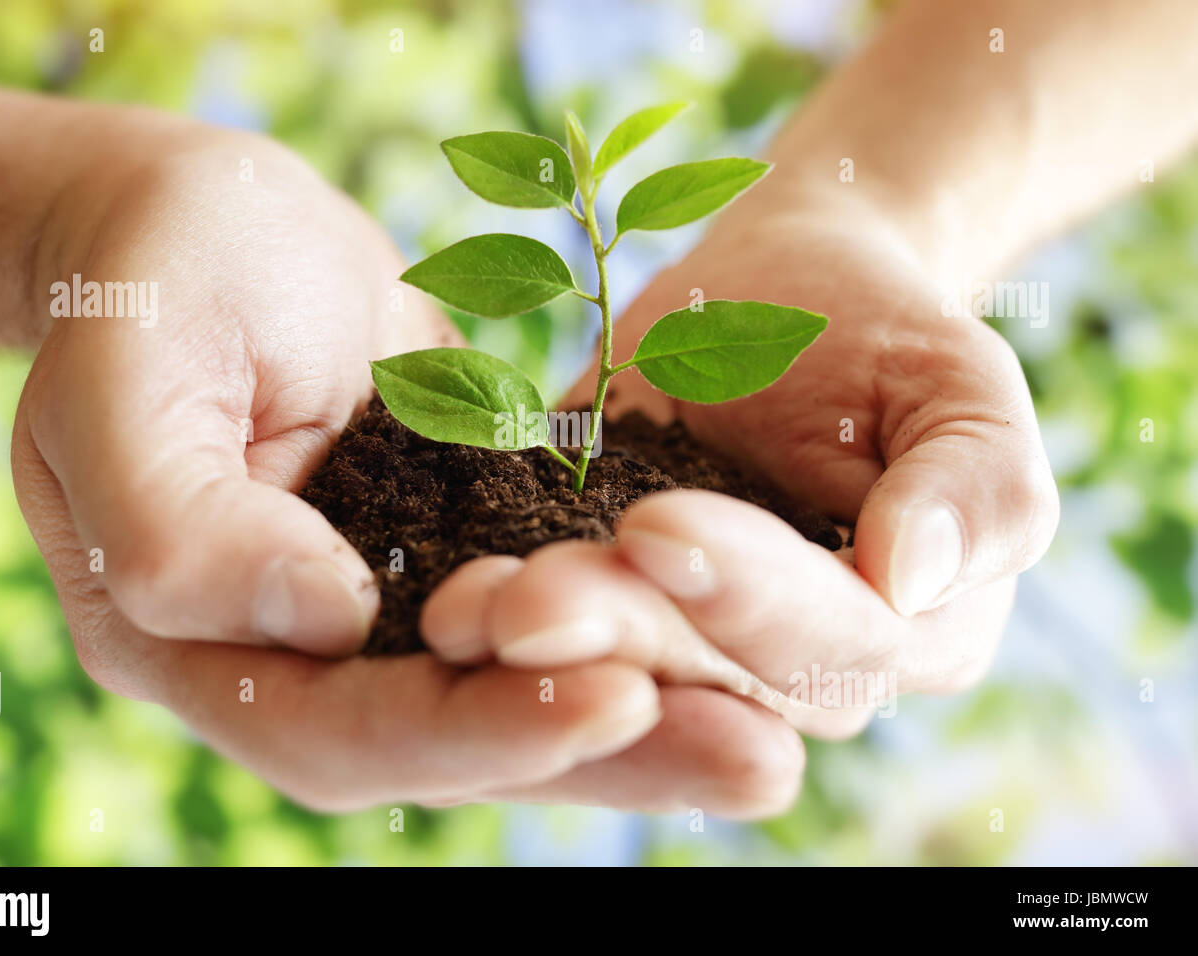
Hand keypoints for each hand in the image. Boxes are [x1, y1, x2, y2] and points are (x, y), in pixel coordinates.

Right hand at [11, 129, 802, 815]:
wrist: (202, 227)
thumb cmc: (144, 283)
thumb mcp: (125, 381)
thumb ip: (183, 525)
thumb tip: (325, 622)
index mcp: (192, 647)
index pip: (339, 731)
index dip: (476, 726)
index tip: (613, 694)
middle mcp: (292, 658)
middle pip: (455, 742)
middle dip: (604, 752)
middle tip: (757, 759)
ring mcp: (377, 611)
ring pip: (515, 689)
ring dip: (647, 713)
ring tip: (778, 731)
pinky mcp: (446, 550)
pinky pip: (543, 609)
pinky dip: (632, 626)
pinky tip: (736, 636)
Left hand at [419, 198, 1059, 736]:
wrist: (782, 301)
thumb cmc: (880, 332)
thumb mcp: (957, 384)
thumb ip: (977, 486)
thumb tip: (914, 580)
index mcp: (909, 634)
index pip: (830, 638)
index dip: (747, 594)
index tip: (658, 525)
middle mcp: (796, 672)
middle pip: (708, 673)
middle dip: (616, 635)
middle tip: (521, 603)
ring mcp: (694, 651)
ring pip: (620, 671)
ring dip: (540, 651)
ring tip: (461, 614)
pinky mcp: (611, 611)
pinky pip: (555, 631)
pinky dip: (494, 619)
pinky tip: (429, 605)